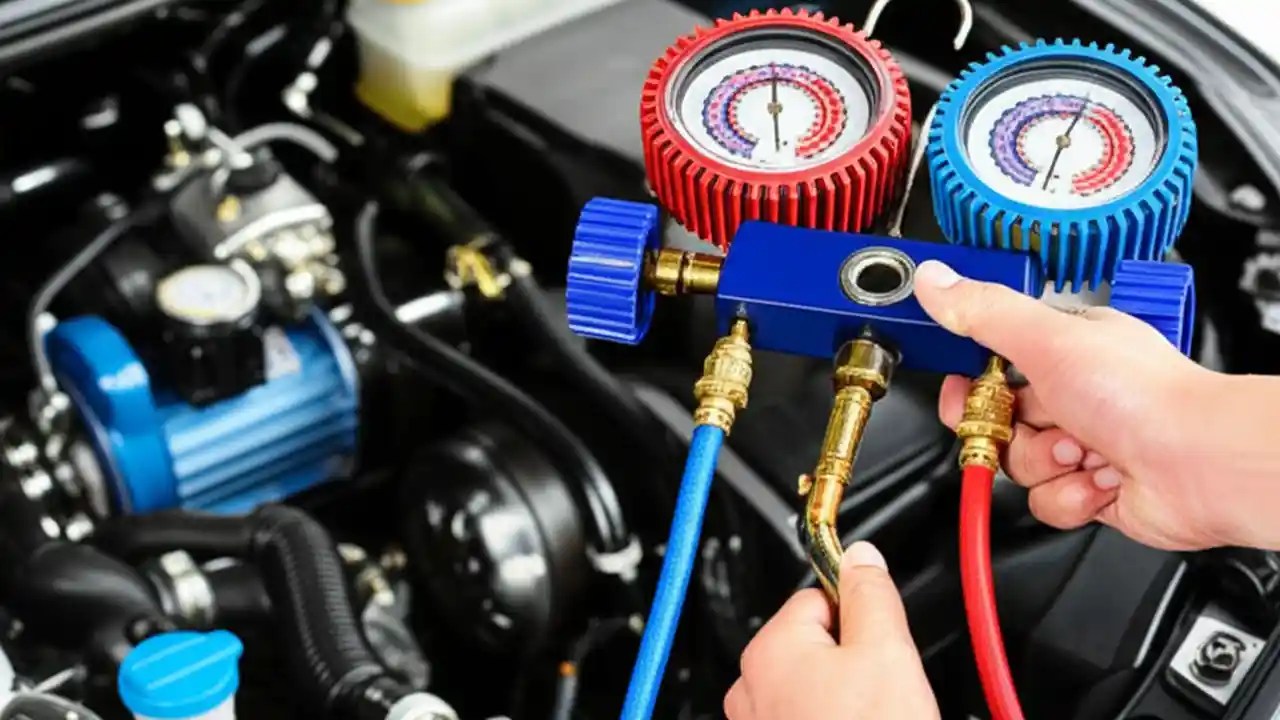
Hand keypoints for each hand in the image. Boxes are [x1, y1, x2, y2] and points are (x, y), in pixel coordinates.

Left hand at [724, 543, 938, 719]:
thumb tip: (862, 556)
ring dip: (845, 696)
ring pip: (813, 687)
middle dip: (854, 659)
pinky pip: (807, 719)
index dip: (860, 614)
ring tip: (874, 717)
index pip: (818, 596)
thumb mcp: (888, 653)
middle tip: (885, 687)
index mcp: (770, 647)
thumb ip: (872, 594)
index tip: (883, 636)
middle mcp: (751, 686)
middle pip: (815, 643)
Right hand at [913, 259, 1277, 549]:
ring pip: (1018, 464)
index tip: (963, 388)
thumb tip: (935, 280)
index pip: (991, 359)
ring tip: (1080, 450)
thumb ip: (984, 312)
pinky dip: (1068, 496)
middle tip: (1021, 424)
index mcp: (1064, 347)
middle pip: (997, 420)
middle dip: (1004, 430)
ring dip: (1044, 464)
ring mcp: (1083, 442)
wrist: (1200, 465)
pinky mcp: (1091, 488)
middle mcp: (1073, 393)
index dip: (969, 380)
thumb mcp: (1048, 339)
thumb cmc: (1145, 396)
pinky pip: (1046, 500)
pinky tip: (1098, 478)